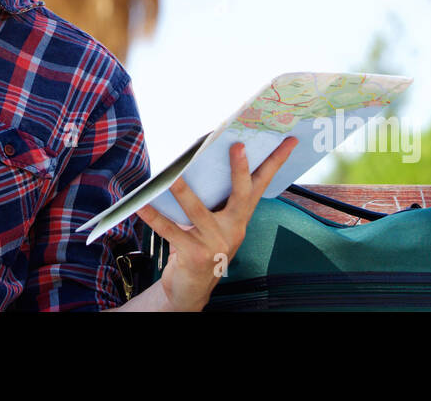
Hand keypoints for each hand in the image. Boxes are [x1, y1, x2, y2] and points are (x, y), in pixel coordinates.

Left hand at [137, 135, 297, 311]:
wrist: (192, 289)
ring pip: (198, 211)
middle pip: (240, 194)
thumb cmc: (202, 246)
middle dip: (239, 170)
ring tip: (172, 176)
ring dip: (184, 191)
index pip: (261, 184)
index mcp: (240, 216)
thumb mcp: (215, 222)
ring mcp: (215, 242)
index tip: (289, 141)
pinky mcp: (194, 255)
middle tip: (238, 147)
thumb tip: (196, 159)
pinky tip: (142, 204)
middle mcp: (233, 228)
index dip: (276, 161)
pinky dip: (154, 217)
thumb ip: (214, 197)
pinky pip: (170, 231)